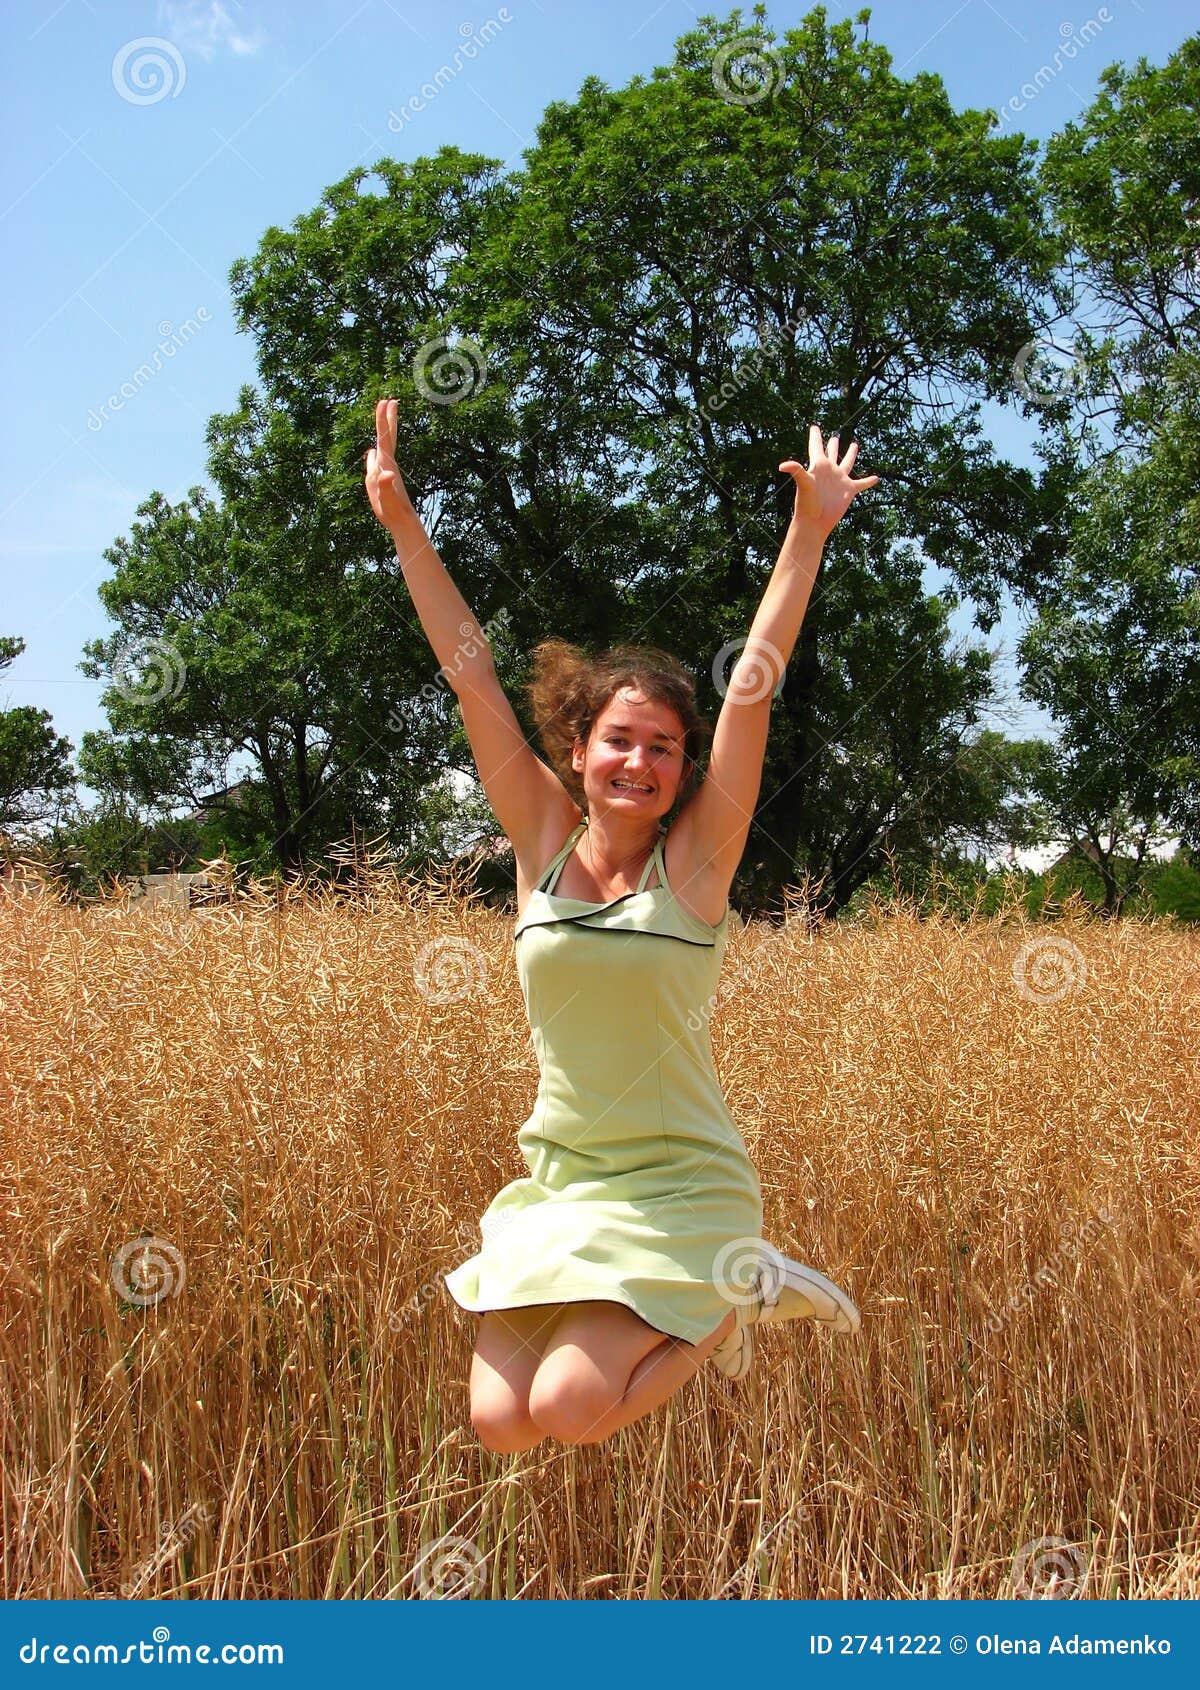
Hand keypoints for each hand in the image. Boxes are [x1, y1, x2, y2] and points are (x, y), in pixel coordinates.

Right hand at [364, 397, 419, 534]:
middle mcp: (387, 464)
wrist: (401, 520)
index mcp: (387, 464)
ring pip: (382, 448)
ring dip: (382, 433)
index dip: (383, 420)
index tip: (385, 401)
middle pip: (387, 437)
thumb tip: (387, 474)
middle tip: (390, 400)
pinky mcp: (382, 480)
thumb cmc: (393, 510)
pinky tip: (373, 451)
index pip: (384, 437)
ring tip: (383, 420)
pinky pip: (376, 462)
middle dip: (387, 419)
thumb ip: (384, 484)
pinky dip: (374, 452)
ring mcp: (385, 471)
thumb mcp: (386, 498)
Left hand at [779, 425, 879, 538]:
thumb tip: (782, 466)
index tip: (814, 427)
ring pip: (847, 463)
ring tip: (854, 444)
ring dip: (851, 454)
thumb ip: (796, 471)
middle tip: (834, 437)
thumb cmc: (807, 503)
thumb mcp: (803, 484)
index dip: (815, 436)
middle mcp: (829, 471)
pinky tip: (875, 478)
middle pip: (831, 453)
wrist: (815, 521)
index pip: (816, 446)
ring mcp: (840, 480)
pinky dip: (868, 482)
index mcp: (818, 466)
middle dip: (832, 445)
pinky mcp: (849, 491)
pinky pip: (861, 484)